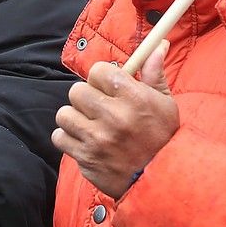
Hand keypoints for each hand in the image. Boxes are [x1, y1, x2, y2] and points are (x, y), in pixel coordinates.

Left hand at [52, 41, 178, 198]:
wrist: (161, 181)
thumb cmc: (163, 138)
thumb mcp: (165, 104)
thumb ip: (155, 74)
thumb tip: (157, 44)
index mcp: (134, 98)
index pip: (98, 71)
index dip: (101, 78)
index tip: (108, 86)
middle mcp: (113, 117)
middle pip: (77, 91)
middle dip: (85, 98)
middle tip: (97, 107)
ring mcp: (97, 139)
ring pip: (64, 114)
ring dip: (74, 118)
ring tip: (89, 124)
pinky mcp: (85, 158)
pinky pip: (60, 137)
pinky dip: (67, 138)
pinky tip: (83, 140)